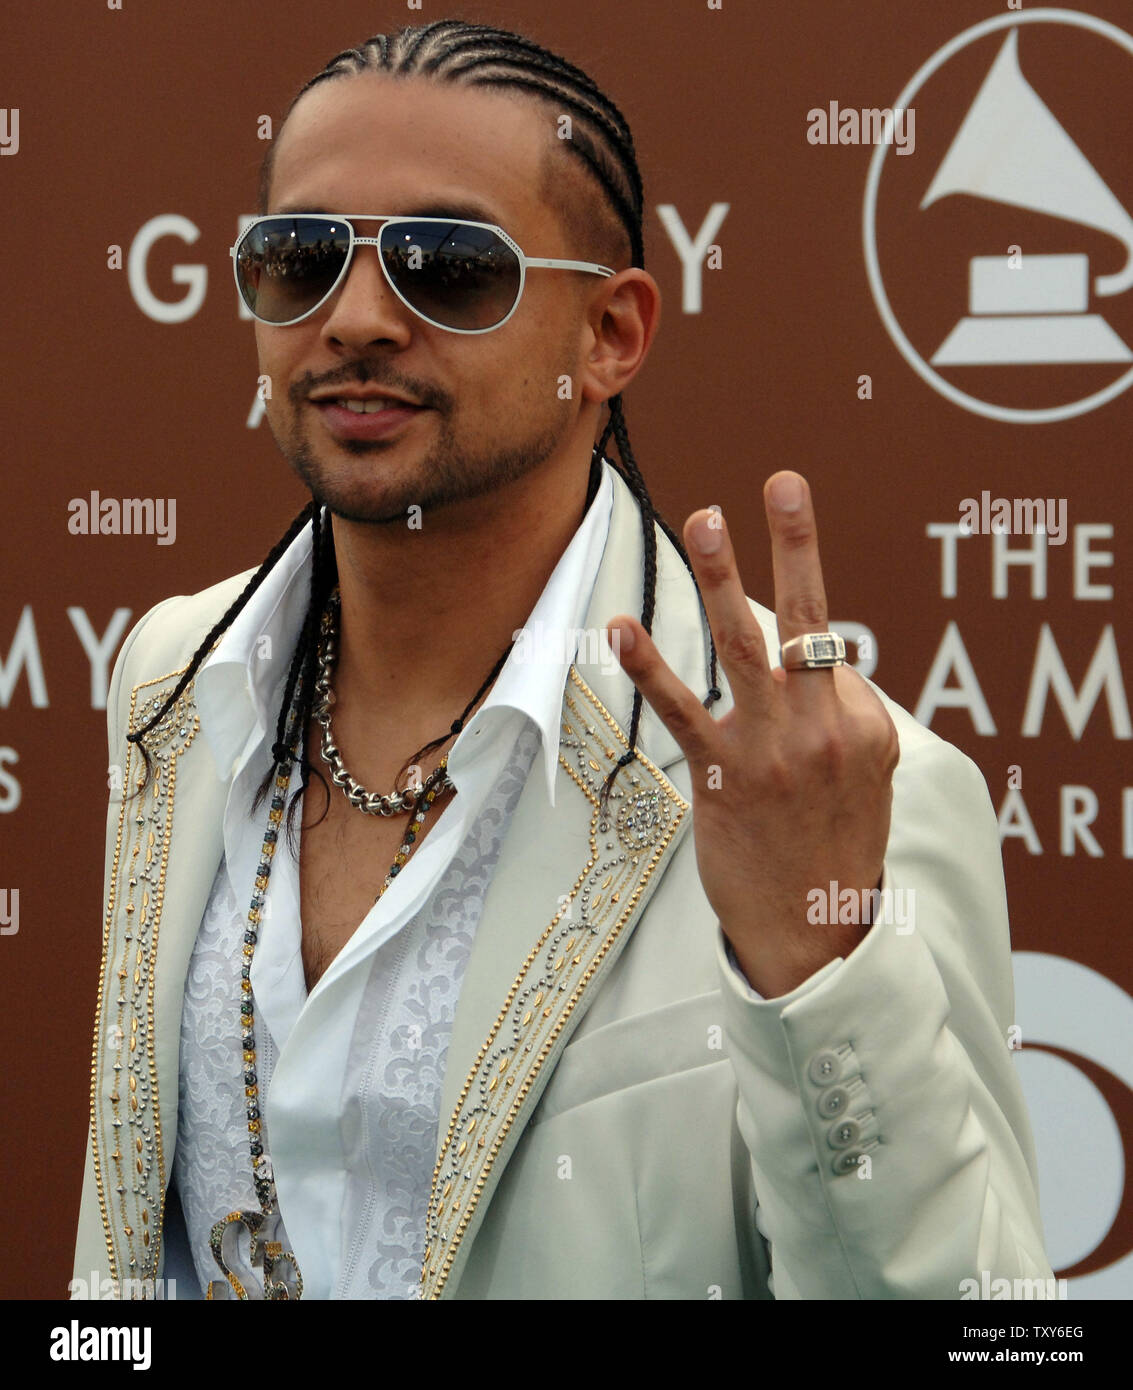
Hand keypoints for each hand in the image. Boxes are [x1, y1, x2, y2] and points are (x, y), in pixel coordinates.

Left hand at [606, 471, 898, 997]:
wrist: (815, 934)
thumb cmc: (834, 850)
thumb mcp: (865, 780)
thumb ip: (843, 715)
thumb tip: (817, 661)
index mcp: (866, 724)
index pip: (826, 653)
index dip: (796, 653)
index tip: (782, 671)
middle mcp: (828, 728)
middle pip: (812, 621)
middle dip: (798, 545)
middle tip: (782, 482)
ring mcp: (777, 751)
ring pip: (750, 649)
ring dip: (727, 579)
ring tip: (708, 518)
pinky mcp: (725, 777)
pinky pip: (684, 710)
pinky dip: (651, 667)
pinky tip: (622, 629)